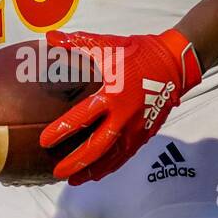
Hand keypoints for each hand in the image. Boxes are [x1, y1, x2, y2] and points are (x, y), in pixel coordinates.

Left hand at [39, 28, 201, 184]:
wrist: (173, 64)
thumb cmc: (137, 53)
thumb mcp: (106, 45)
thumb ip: (76, 43)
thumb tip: (49, 37)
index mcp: (111, 95)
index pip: (82, 118)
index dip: (62, 131)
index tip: (44, 141)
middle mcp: (124, 116)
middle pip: (97, 147)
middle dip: (76, 162)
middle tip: (56, 171)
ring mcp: (136, 128)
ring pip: (112, 157)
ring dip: (92, 170)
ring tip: (72, 179)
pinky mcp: (146, 133)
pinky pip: (125, 156)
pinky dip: (110, 166)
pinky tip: (96, 173)